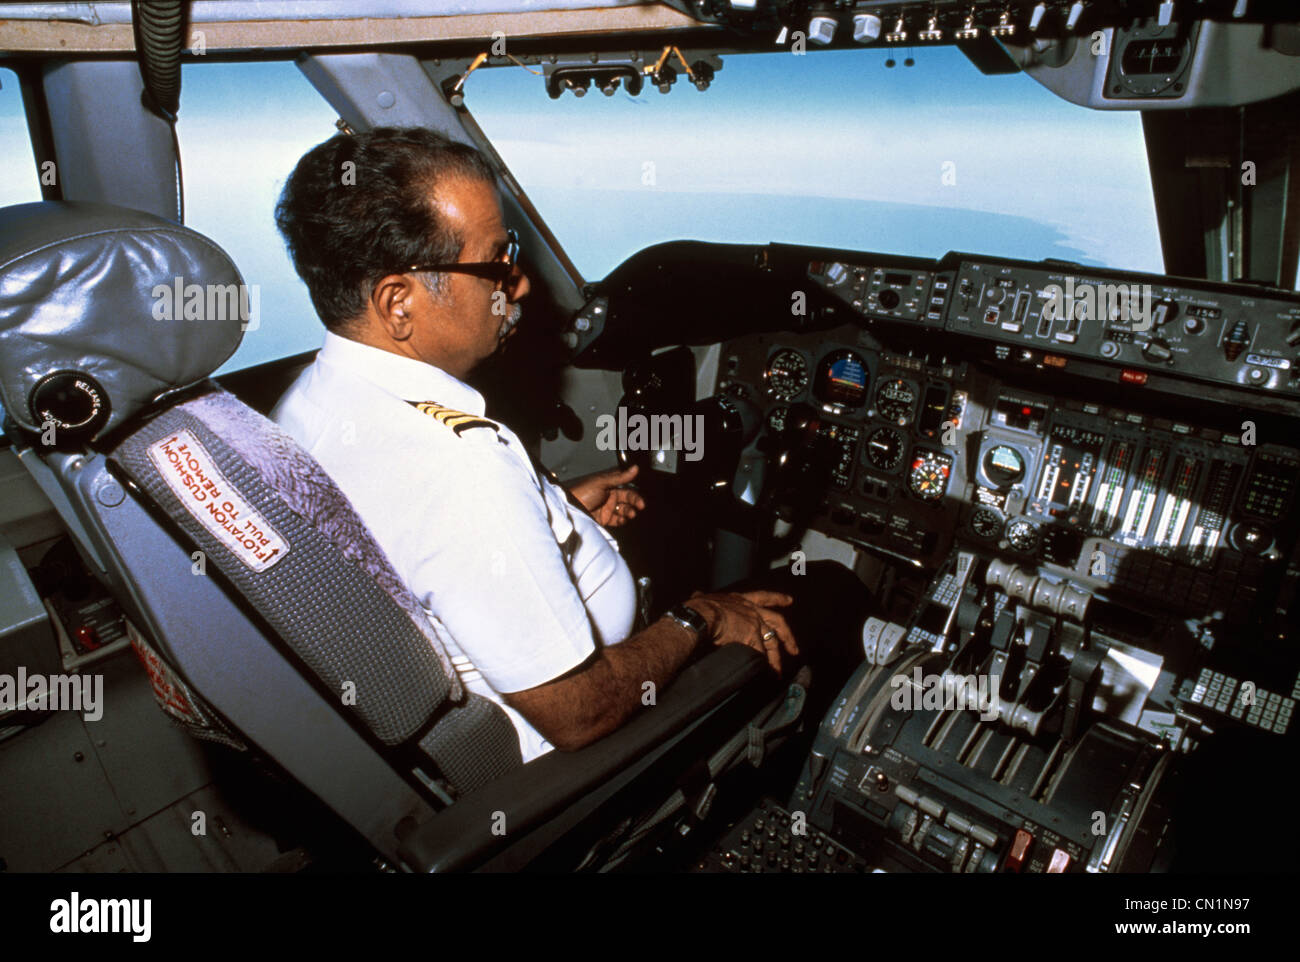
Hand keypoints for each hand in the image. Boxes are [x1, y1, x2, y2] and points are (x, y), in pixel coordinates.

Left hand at [567, 464, 646, 526]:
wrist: (571, 509)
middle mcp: (608, 495)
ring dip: (629, 512)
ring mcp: (606, 507)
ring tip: (630, 514)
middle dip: (634, 503)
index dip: (634, 493)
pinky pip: (616, 520)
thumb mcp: (602, 482)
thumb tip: (634, 468)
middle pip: (626, 499)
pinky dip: (621, 520)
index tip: (640, 500)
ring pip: (623, 510)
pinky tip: (623, 519)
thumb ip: (620, 477)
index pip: (626, 487)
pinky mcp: (603, 518)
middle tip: (639, 507)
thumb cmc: (582, 492)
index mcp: (608, 484)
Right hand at [683, 590, 797, 671]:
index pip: (763, 597)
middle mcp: (752, 611)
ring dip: (775, 659)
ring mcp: (754, 624)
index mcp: (741, 600)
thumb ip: (704, 598)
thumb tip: (697, 595)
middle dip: (788, 636)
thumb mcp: (705, 598)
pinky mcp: (752, 637)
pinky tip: (767, 673)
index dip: (777, 598)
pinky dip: (765, 665)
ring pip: (772, 642)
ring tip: (777, 672)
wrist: (701, 615)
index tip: (789, 600)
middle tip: (794, 649)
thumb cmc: (699, 607)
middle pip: (777, 622)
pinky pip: (762, 654)